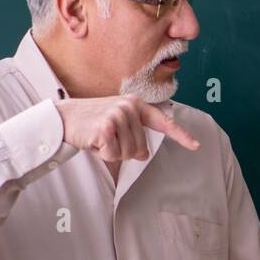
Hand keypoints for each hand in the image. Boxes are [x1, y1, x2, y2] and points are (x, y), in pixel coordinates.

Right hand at [56, 95, 199, 160]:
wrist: (64, 117)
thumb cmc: (92, 121)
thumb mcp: (117, 121)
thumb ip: (135, 133)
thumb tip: (143, 154)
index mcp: (136, 105)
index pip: (163, 122)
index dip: (181, 136)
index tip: (196, 146)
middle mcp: (129, 108)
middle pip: (141, 147)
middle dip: (125, 150)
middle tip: (108, 138)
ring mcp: (118, 116)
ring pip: (128, 153)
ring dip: (113, 152)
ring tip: (100, 138)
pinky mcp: (106, 128)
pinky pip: (113, 155)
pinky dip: (103, 154)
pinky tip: (94, 141)